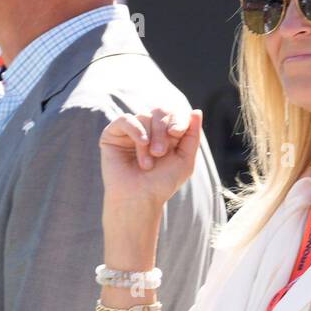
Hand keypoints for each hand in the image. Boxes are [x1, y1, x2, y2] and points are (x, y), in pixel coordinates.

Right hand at [99, 107, 201, 226]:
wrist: (139, 199)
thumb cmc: (161, 183)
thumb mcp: (185, 160)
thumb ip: (192, 136)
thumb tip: (197, 111)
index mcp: (165, 133)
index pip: (174, 113)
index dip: (177, 119)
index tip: (177, 133)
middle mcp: (148, 129)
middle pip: (159, 111)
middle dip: (163, 130)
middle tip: (160, 153)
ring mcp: (130, 130)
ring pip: (144, 116)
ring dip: (149, 139)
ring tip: (147, 164)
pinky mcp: (113, 134)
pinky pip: (126, 119)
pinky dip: (136, 130)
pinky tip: (141, 143)